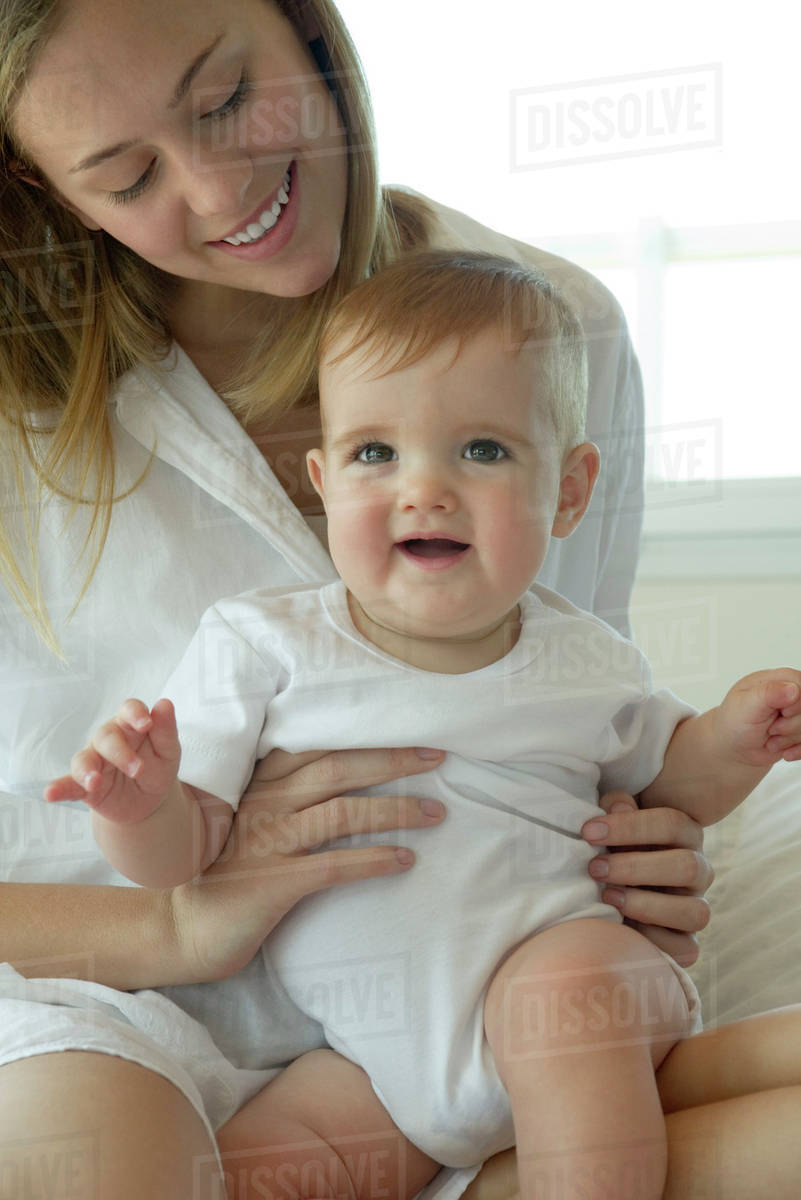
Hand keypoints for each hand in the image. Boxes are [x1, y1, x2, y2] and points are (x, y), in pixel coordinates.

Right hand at [44, 698, 179, 823]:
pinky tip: (50, 793)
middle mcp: (108, 739)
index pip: (128, 709)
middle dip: (121, 752)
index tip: (147, 724)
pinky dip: (59, 788)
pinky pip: (69, 784)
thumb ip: (166, 730)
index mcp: (130, 725)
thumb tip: (164, 703)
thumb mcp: (168, 752)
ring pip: (84, 758)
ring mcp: (93, 761)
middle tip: (138, 770)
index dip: (135, 713)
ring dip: (87, 770)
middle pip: (106, 736)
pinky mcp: (83, 785)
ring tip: (94, 782)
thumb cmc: (157, 768)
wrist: (149, 802)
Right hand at [169, 745, 446, 981]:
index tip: (413, 734)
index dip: (370, 738)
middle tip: (438, 756)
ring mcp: (267, 841)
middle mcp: (265, 802)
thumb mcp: (256, 819)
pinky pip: (334, 865)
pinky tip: (406, 860)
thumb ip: (292, 794)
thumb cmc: (228, 871)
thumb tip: (354, 774)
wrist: (184, 929)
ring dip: (396, 810)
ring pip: (343, 812)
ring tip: (436, 813)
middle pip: (339, 768)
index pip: (322, 746)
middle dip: (393, 760)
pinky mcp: (273, 882)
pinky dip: (375, 860)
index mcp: (262, 781)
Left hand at [582, 791, 713, 966]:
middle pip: (687, 867)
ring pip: (695, 912)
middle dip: (636, 868)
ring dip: (646, 905)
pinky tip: (621, 929)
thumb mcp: (611, 823)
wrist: (611, 887)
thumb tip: (617, 806)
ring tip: (607, 897)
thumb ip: (616, 808)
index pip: (671, 824)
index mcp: (684, 834)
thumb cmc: (611, 845)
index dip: (630, 827)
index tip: (589, 832)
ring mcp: (695, 908)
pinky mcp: (686, 943)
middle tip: (595, 868)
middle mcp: (698, 870)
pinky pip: (685, 949)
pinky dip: (652, 941)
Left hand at [718, 669, 800, 766]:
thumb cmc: (733, 722)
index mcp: (778, 679)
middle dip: (790, 725)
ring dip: (788, 739)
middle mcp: (790, 694)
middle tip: (770, 727)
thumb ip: (767, 694)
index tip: (781, 712)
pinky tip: (781, 749)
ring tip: (770, 736)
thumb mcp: (745, 706)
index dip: (796, 704)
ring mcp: (796, 714)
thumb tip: (792, 688)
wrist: (732, 747)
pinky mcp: (799, 730)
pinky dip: (796, 750)